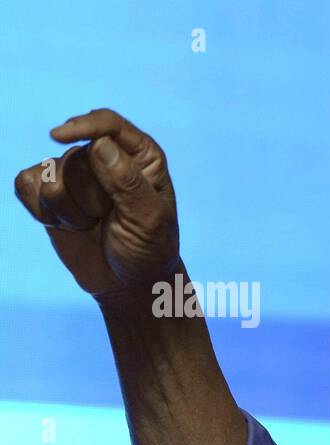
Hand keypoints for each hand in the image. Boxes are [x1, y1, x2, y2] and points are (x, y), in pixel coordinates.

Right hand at [13, 109, 179, 296]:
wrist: (128, 282)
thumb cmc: (148, 249)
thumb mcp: (149, 219)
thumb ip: (127, 182)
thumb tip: (100, 144)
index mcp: (141, 156)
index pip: (108, 124)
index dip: (84, 126)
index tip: (60, 136)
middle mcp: (106, 156)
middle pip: (75, 157)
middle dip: (88, 197)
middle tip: (110, 219)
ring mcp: (74, 172)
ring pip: (49, 175)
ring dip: (70, 211)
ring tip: (93, 224)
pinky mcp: (48, 189)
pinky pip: (26, 185)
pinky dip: (44, 212)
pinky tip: (68, 225)